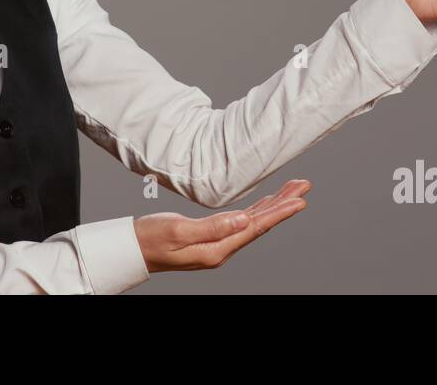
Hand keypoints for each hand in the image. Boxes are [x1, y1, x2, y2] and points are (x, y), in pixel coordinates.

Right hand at [134, 179, 311, 272]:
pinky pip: (242, 222)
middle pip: (260, 223)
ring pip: (253, 221)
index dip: (279, 212)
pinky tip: (265, 204)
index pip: (255, 227)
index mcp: (217, 249)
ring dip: (273, 205)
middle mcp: (221, 248)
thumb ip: (212, 227)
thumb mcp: (178, 230)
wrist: (132, 249)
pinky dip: (257, 209)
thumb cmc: (150, 239)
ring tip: (293, 190)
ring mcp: (217, 243)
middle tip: (304, 186)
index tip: (300, 200)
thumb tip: (243, 220)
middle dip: (283, 204)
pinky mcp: (210, 236)